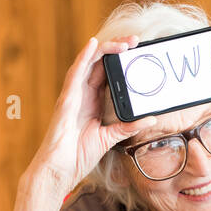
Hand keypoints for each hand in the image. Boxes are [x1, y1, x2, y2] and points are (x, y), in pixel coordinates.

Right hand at [27, 34, 162, 196]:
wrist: (60, 170)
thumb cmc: (78, 155)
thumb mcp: (110, 138)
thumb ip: (129, 127)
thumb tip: (151, 119)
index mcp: (93, 101)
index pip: (108, 73)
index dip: (121, 60)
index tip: (138, 51)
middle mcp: (83, 94)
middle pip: (100, 63)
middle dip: (117, 49)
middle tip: (136, 41)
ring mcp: (73, 95)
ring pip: (88, 63)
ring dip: (105, 49)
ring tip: (123, 41)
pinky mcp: (66, 100)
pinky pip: (75, 74)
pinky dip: (84, 58)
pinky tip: (93, 45)